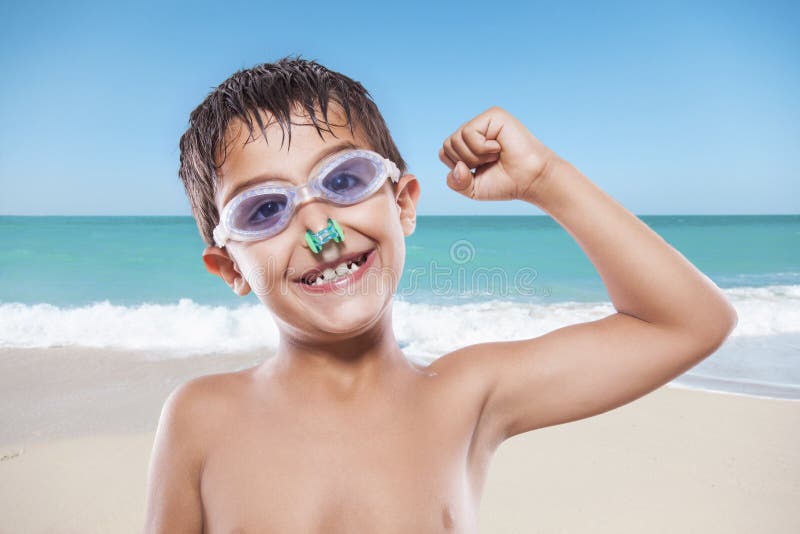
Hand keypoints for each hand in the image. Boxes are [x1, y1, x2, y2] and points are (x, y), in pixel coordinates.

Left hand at [439, 106, 558, 201]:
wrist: (530, 180)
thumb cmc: (505, 182)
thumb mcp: (472, 189)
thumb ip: (456, 182)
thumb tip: (457, 166)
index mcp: (468, 144)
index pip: (444, 152)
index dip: (457, 168)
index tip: (479, 171)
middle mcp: (474, 129)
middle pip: (447, 145)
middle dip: (466, 162)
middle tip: (488, 163)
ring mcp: (483, 121)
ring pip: (456, 139)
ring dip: (475, 156)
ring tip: (494, 156)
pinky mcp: (493, 115)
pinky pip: (469, 132)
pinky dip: (481, 148)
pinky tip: (498, 148)